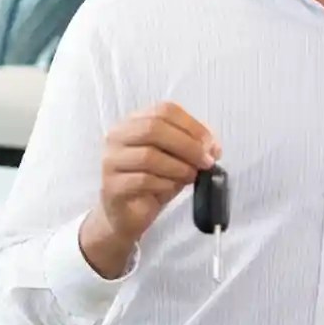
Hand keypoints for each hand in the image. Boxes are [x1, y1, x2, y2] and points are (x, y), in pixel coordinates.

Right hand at [82, 102, 219, 276]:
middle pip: (154, 128)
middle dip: (187, 145)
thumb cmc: (154, 181)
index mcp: (135, 122)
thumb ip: (194, 147)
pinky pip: (142, 181)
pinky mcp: (112, 186)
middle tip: (205, 162)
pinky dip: (165, 184)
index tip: (210, 144)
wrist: (129, 213)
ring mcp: (111, 161)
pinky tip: (171, 187)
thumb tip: (212, 147)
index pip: (164, 110)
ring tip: (190, 176)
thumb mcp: (178, 158)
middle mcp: (118, 136)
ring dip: (178, 167)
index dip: (192, 125)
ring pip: (148, 156)